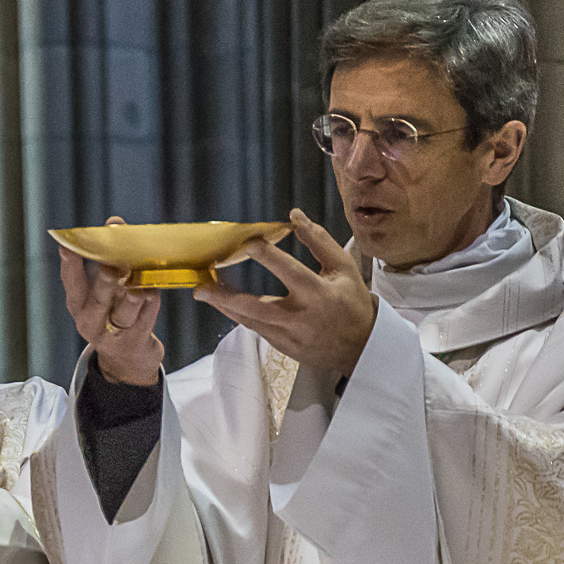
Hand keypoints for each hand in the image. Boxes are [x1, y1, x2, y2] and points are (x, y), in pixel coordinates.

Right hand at [59, 217, 162, 385]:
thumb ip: (110, 254)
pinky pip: (143, 323)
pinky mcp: (134, 343)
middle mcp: (90, 320)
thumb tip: (114, 223)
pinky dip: (149, 307)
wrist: (127, 358)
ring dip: (130, 300)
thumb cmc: (115, 310)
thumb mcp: (107, 287)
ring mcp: (112, 335)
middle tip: (110, 268)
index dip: (69, 265)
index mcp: (79, 303)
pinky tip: (153, 293)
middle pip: (96, 301)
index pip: (71, 282)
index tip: (67, 246)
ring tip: (136, 289)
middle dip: (104, 283)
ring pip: (121, 315)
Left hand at [194, 208, 377, 378]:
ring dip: (224, 306)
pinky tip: (223, 303)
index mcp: (319, 293)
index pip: (288, 270)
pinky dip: (238, 316)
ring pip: (250, 321)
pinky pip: (255, 330)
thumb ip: (319, 240)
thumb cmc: (353, 302)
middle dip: (227, 296)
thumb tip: (295, 216)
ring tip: (203, 291)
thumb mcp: (344, 268)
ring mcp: (291, 336)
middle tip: (203, 285)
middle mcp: (302, 317)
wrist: (361, 347)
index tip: (246, 242)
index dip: (265, 255)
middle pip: (257, 307)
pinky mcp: (283, 347)